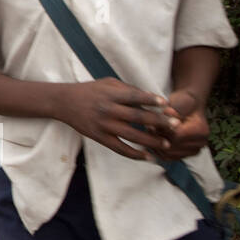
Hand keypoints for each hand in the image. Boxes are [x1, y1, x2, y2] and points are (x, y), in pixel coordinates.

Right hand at [57, 78, 176, 160]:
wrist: (64, 102)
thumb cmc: (89, 90)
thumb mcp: (107, 83)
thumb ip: (128, 89)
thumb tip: (153, 98)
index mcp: (110, 94)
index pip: (134, 96)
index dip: (150, 100)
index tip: (166, 104)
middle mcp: (108, 110)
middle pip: (138, 117)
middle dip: (158, 122)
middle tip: (176, 125)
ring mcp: (104, 125)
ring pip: (132, 135)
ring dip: (151, 141)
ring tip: (166, 144)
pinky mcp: (99, 137)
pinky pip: (120, 148)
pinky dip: (135, 154)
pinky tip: (148, 157)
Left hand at [157, 88, 210, 160]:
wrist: (188, 107)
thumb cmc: (183, 102)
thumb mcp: (180, 100)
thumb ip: (175, 108)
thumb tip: (167, 112)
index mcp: (201, 130)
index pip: (177, 136)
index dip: (162, 129)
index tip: (153, 121)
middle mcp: (200, 143)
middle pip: (171, 147)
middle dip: (157, 136)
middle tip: (148, 126)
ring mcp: (193, 151)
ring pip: (167, 155)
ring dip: (155, 144)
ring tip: (150, 131)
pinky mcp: (184, 155)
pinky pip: (167, 157)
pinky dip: (157, 150)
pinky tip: (152, 139)